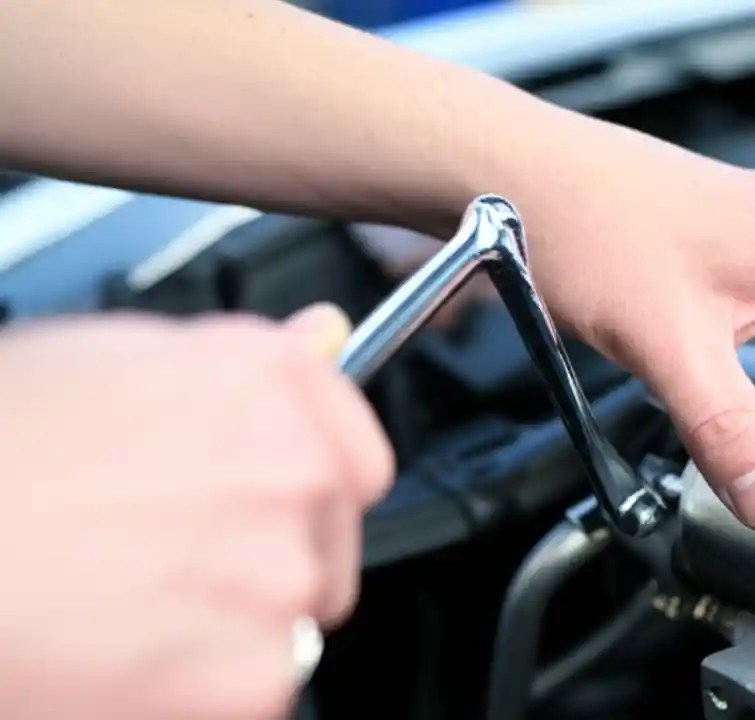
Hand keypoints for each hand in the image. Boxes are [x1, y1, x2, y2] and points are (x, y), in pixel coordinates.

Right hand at [0, 305, 392, 718]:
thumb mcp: (112, 361)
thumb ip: (244, 361)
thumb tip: (322, 337)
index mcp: (268, 383)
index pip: (359, 460)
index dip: (310, 494)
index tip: (273, 511)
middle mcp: (294, 471)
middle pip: (326, 546)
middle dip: (264, 561)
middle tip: (164, 561)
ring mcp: (282, 574)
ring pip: (294, 621)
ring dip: (231, 626)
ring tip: (129, 603)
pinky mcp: (253, 672)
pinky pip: (260, 688)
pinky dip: (203, 689)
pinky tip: (128, 653)